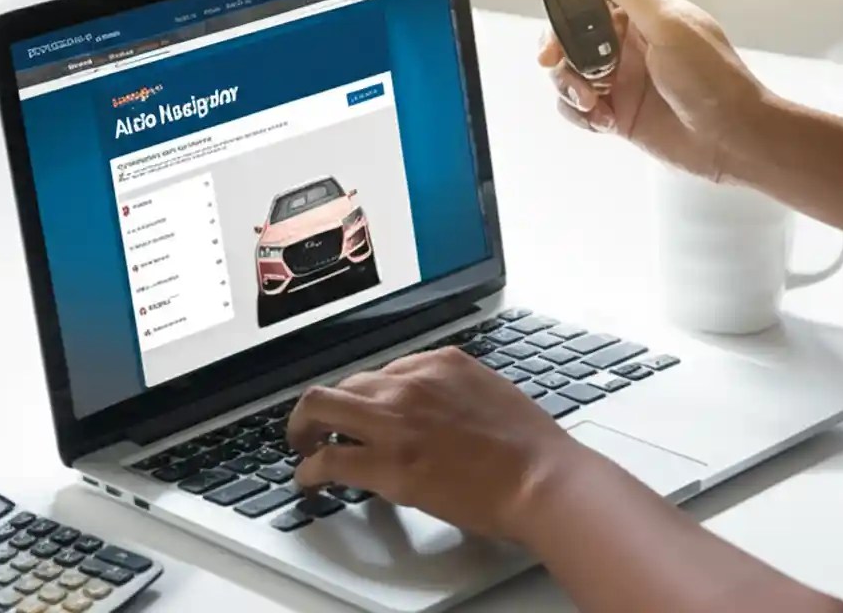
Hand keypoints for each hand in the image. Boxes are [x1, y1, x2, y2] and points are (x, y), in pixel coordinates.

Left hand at [286, 348, 584, 540]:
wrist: (540, 478)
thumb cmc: (530, 448)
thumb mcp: (491, 394)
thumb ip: (455, 393)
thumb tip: (435, 412)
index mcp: (440, 363)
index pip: (385, 372)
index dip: (370, 398)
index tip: (364, 414)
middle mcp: (411, 382)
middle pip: (347, 384)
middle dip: (329, 407)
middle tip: (318, 427)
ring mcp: (394, 420)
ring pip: (320, 407)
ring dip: (303, 427)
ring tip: (301, 446)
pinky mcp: (385, 462)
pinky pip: (328, 459)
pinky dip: (309, 469)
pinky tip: (308, 479)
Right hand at [539, 0, 774, 181]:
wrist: (733, 138)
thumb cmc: (712, 78)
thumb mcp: (669, 26)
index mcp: (641, 19)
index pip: (589, 6)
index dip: (564, 17)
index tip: (555, 34)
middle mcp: (627, 48)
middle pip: (570, 43)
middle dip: (558, 55)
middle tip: (555, 66)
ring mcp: (622, 84)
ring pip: (569, 77)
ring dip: (568, 88)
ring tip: (592, 104)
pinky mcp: (618, 117)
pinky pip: (580, 111)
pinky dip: (581, 116)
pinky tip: (604, 122)